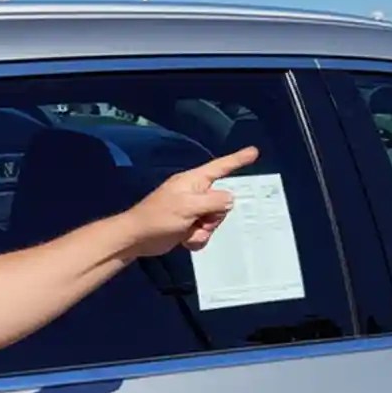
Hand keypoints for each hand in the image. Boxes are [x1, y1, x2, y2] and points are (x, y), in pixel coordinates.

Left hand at [122, 146, 259, 256]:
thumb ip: (214, 201)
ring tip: (187, 231)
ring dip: (203, 231)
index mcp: (194, 181)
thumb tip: (229, 199)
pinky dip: (197, 239)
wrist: (137, 238)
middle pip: (222, 202)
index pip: (221, 167)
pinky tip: (184, 241)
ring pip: (215, 221)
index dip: (238, 160)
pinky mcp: (188, 226)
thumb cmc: (159, 217)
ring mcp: (192, 210)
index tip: (254, 152)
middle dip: (213, 217)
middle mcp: (195, 193)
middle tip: (197, 220)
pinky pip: (205, 233)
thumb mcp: (188, 206)